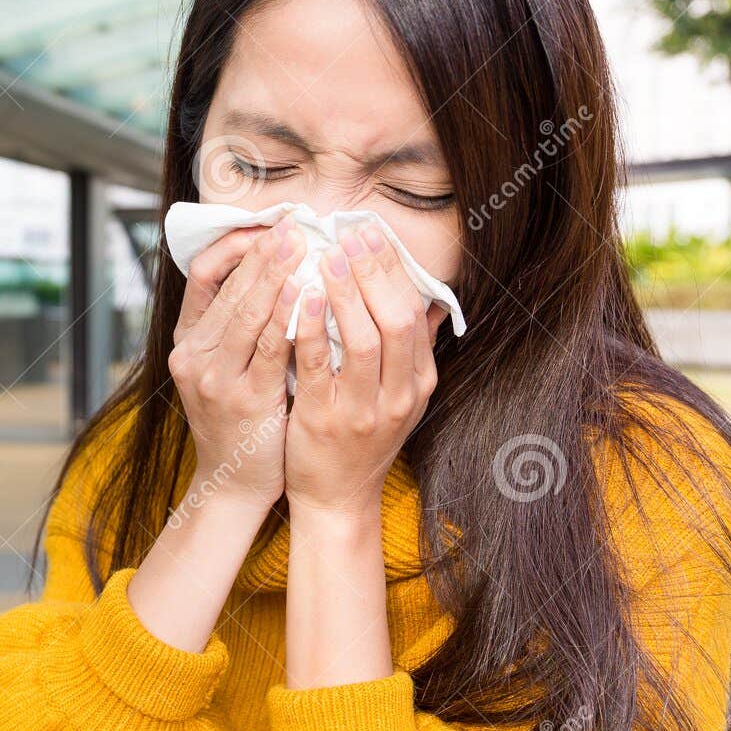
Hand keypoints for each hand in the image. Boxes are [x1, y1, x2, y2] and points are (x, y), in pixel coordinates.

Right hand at [167, 214, 302, 510]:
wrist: (234, 483)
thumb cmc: (241, 420)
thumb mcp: (228, 367)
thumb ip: (245, 325)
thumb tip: (280, 271)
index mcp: (188, 341)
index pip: (203, 275)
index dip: (234, 246)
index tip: (268, 227)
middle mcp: (193, 355)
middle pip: (228, 288)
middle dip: (264, 252)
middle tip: (294, 224)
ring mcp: (214, 377)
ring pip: (246, 312)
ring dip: (277, 274)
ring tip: (303, 245)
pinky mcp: (242, 399)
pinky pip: (268, 348)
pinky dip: (288, 316)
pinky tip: (308, 293)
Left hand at [284, 222, 445, 517]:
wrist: (336, 497)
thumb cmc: (361, 438)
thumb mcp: (399, 395)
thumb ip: (412, 350)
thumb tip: (430, 301)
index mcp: (419, 381)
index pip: (414, 311)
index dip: (393, 269)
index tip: (371, 233)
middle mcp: (398, 395)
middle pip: (396, 321)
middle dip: (374, 272)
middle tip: (350, 235)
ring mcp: (362, 410)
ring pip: (363, 341)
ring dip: (346, 294)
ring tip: (325, 256)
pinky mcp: (324, 421)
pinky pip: (319, 366)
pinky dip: (312, 328)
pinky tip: (300, 298)